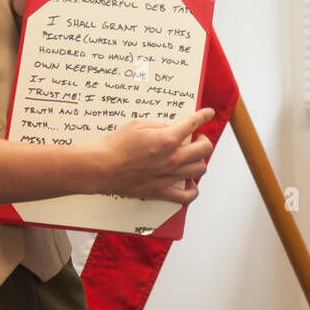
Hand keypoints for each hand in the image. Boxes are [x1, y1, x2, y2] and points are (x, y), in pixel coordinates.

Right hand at [96, 108, 215, 203]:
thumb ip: (159, 125)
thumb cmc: (116, 146)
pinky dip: (192, 190)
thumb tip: (171, 128)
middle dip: (203, 140)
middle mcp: (173, 158)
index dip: (204, 116)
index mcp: (168, 139)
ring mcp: (169, 176)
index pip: (193, 124)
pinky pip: (186, 196)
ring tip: (191, 157)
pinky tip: (190, 183)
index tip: (208, 113)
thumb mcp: (138, 125)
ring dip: (199, 160)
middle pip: (205, 148)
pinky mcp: (161, 191)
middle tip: (196, 138)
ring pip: (200, 169)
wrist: (101, 168)